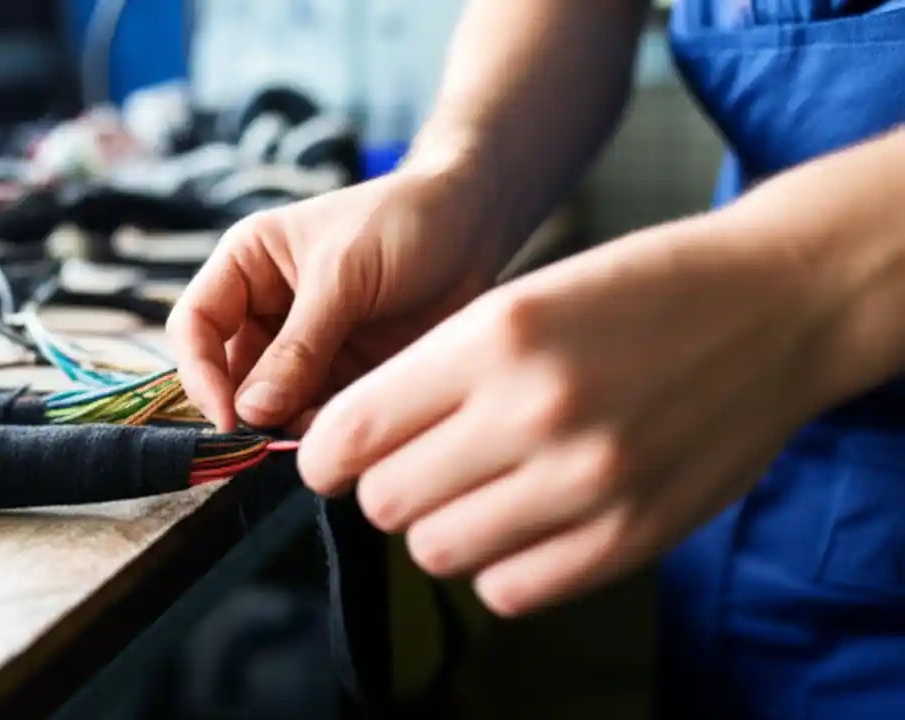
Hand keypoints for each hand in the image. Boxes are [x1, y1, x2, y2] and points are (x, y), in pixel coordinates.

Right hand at [168, 166, 503, 431]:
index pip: (195, 326)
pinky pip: (319, 414)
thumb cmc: (404, 221)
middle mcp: (267, 310)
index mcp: (248, 266)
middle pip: (230, 376)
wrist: (477, 223)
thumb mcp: (343, 277)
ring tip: (332, 427)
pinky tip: (358, 424)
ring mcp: (305, 347)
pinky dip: (330, 427)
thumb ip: (298, 347)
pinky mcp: (344, 374)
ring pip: (274, 405)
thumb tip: (251, 412)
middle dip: (250, 411)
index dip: (201, 374)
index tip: (229, 418)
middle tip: (278, 440)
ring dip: (292, 425)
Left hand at [299, 211, 843, 615]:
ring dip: (441, 526)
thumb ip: (432, 374)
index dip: (324, 454)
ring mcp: (589, 482)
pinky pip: (507, 590)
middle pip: (384, 500)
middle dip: (385, 487)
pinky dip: (499, 564)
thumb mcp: (520, 300)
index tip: (334, 458)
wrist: (774, 306)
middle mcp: (536, 411)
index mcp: (495, 337)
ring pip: (437, 550)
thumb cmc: (636, 295)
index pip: (349, 432)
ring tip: (479, 490)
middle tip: (420, 464)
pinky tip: (525, 521)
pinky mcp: (632, 536)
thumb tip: (345, 446)